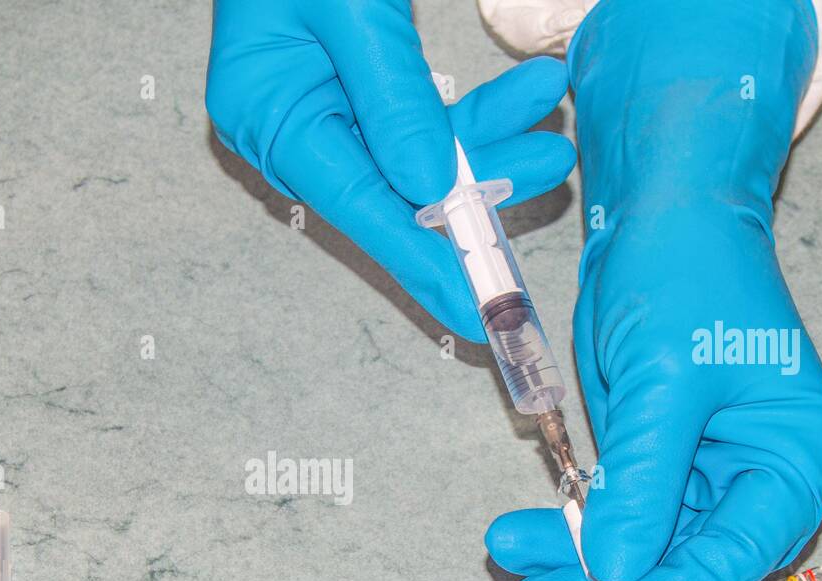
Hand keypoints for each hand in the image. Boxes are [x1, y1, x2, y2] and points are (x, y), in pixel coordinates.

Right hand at [207, 0, 575, 340]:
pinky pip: (420, 121)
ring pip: (418, 158)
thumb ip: (391, 96)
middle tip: (552, 169)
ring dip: (489, 143)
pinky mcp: (356, 92)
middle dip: (478, 189)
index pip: (358, 208)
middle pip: (394, 192)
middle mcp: (292, 128)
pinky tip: (528, 89)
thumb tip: (433, 186)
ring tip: (552, 109)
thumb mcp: (349, 4)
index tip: (476, 309)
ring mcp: (324, 111)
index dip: (423, 261)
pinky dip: (473, 112)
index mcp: (269, 115)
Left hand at [485, 0, 821, 580]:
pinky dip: (569, 530)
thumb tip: (618, 571)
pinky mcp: (656, 460)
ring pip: (642, 546)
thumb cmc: (686, 275)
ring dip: (577, 568)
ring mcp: (704, 471)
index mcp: (795, 456)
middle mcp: (758, 475)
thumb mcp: (665, 379)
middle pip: (684, 563)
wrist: (659, 215)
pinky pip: (614, 513)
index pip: (729, 556)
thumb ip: (643, 479)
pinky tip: (517, 540)